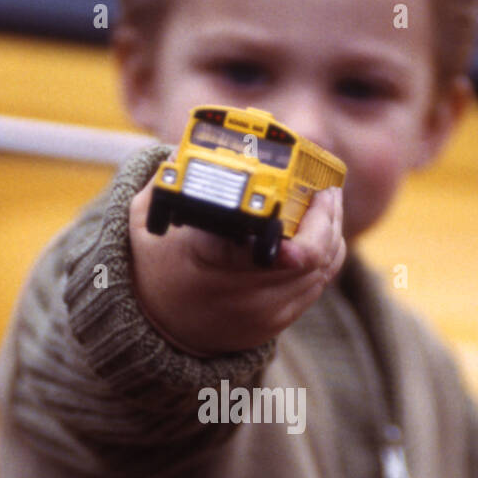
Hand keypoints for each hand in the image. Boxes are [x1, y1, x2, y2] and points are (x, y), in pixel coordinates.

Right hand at [128, 175, 345, 355]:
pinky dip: (326, 256)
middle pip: (312, 256)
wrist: (161, 328)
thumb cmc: (157, 265)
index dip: (305, 223)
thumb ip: (166, 183)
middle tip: (325, 190)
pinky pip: (318, 285)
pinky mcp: (279, 321)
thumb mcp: (145, 222)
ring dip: (331, 233)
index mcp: (212, 261)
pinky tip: (322, 231)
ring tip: (327, 204)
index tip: (312, 192)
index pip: (271, 246)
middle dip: (327, 217)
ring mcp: (266, 312)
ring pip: (323, 270)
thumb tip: (183, 149)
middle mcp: (244, 292)